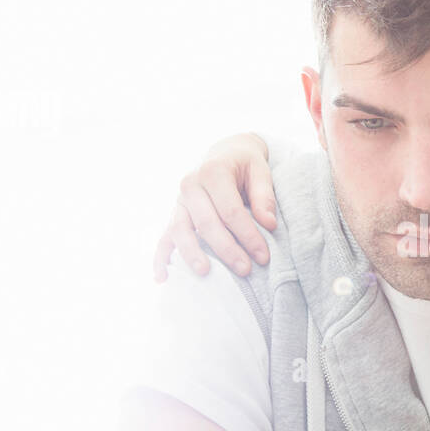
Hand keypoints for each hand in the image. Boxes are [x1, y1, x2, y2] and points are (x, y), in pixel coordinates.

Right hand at [152, 133, 278, 280]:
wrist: (224, 153)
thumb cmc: (245, 165)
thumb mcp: (260, 170)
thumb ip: (264, 196)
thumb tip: (268, 224)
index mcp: (213, 172)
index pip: (230, 210)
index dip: (248, 235)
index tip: (263, 256)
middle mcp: (191, 185)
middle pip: (206, 222)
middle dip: (226, 249)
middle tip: (245, 270)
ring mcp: (179, 200)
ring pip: (180, 229)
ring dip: (192, 253)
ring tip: (205, 273)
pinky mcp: (174, 213)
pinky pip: (163, 236)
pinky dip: (160, 257)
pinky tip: (163, 277)